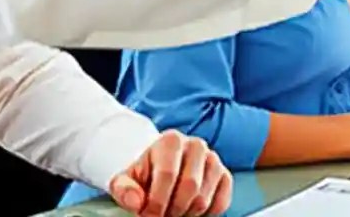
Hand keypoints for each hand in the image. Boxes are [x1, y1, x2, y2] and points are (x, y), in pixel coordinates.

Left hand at [108, 130, 231, 216]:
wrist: (159, 171)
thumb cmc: (143, 176)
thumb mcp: (125, 180)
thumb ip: (124, 189)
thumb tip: (136, 202)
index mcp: (171, 140)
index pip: (168, 175)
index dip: (156, 202)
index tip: (146, 214)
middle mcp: (196, 145)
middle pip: (189, 188)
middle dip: (172, 210)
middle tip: (160, 215)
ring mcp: (213, 160)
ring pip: (203, 199)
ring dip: (185, 214)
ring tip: (171, 211)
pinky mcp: (225, 176)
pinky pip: (221, 203)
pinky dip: (204, 215)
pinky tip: (188, 211)